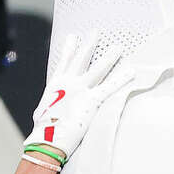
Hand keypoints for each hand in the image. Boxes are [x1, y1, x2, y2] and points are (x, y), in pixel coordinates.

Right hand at [27, 32, 135, 162]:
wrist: (47, 141)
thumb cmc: (43, 133)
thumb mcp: (42, 115)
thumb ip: (48, 108)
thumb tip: (43, 115)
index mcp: (55, 85)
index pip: (64, 62)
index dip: (69, 49)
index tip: (72, 36)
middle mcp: (68, 83)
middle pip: (82, 59)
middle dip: (89, 45)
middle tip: (96, 32)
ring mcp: (80, 90)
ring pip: (98, 69)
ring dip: (109, 57)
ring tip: (118, 46)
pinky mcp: (92, 101)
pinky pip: (110, 87)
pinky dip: (121, 78)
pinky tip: (131, 71)